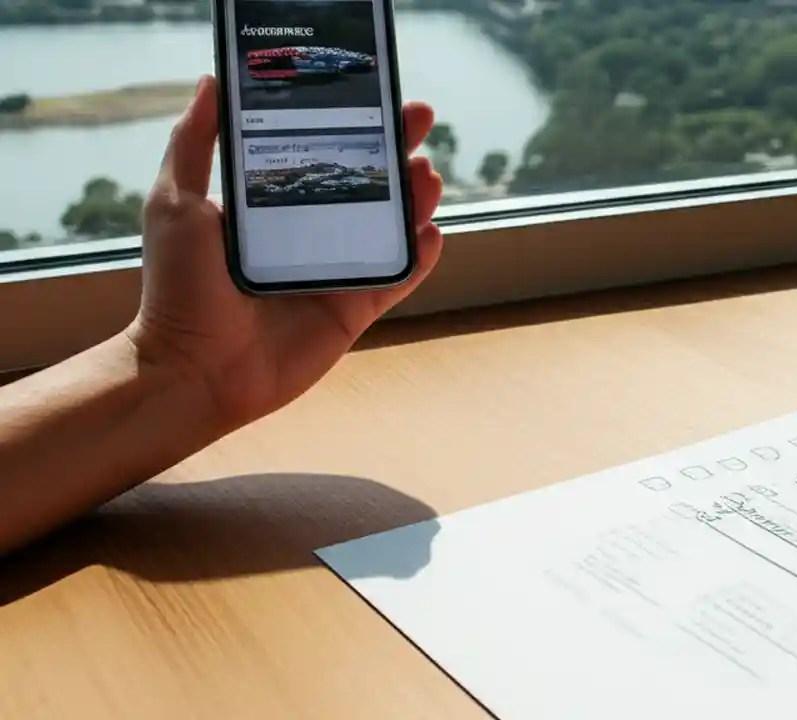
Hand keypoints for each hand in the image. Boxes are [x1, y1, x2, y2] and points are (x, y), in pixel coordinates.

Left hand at [124, 75, 444, 431]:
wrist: (193, 369)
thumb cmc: (178, 288)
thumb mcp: (176, 203)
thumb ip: (194, 143)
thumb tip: (212, 81)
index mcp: (273, 205)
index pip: (323, 152)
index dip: (354, 123)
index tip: (376, 92)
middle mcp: (310, 234)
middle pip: (367, 183)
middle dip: (397, 149)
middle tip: (419, 117)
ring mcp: (336, 272)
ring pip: (390, 227)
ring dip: (415, 198)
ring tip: (426, 173)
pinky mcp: (353, 310)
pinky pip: (397, 278)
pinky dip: (419, 257)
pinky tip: (430, 232)